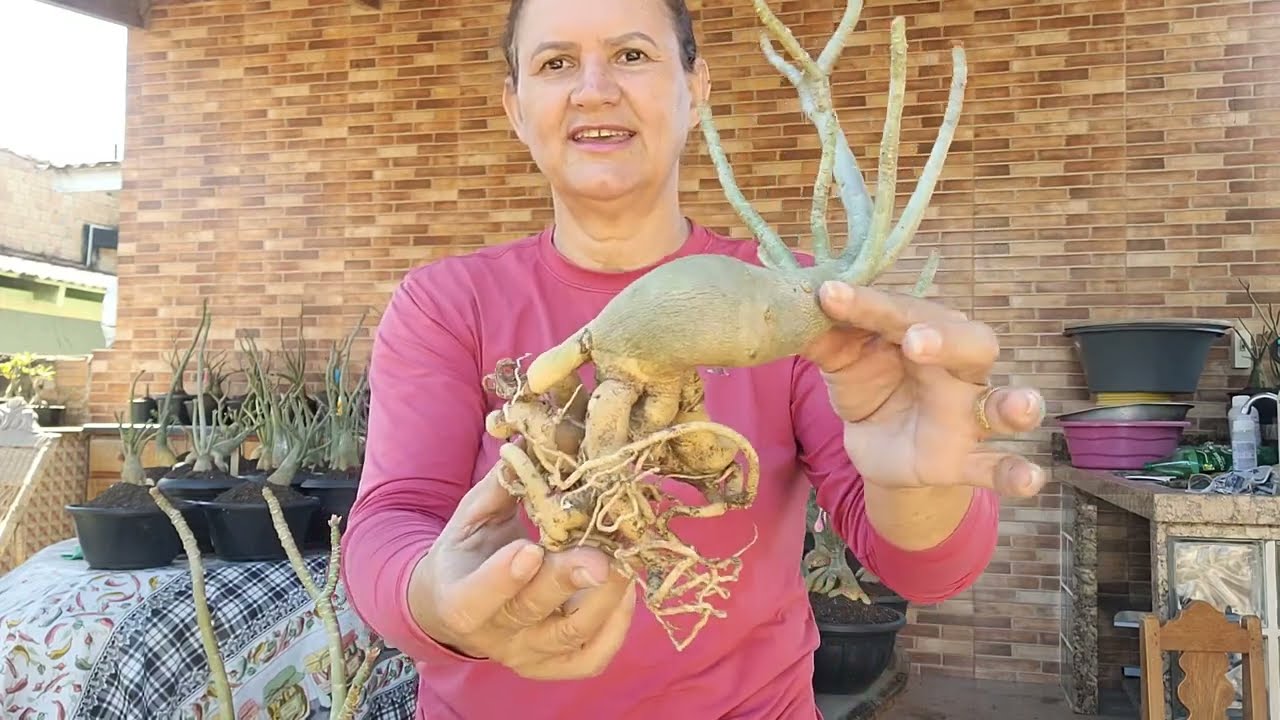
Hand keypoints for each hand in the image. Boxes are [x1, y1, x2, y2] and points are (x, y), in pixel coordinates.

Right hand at [407, 442, 636, 679]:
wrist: (455, 605)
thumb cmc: (466, 551)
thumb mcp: (471, 517)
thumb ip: (501, 487)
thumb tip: (534, 439)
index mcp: (457, 599)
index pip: (474, 600)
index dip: (502, 579)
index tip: (529, 548)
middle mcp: (492, 636)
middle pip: (532, 613)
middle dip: (568, 581)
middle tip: (603, 556)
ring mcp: (526, 656)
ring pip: (571, 637)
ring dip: (604, 600)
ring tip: (625, 560)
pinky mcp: (554, 667)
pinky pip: (592, 659)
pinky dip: (616, 628)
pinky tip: (626, 592)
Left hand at [802, 281, 1046, 498]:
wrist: (878, 446)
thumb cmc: (869, 386)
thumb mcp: (842, 363)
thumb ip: (825, 339)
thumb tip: (793, 310)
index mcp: (923, 332)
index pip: (901, 313)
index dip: (867, 305)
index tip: (829, 296)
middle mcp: (954, 368)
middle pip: (971, 344)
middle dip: (947, 340)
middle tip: (915, 341)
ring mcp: (965, 414)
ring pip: (999, 403)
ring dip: (1015, 405)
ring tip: (1023, 405)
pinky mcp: (965, 459)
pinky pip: (998, 466)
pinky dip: (1016, 474)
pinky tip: (1032, 481)